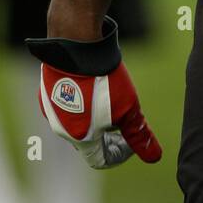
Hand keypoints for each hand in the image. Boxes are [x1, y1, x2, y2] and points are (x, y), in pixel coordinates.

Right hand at [26, 16, 160, 169]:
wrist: (77, 42)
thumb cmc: (103, 79)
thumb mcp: (129, 108)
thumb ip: (139, 135)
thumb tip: (154, 156)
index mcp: (78, 137)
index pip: (100, 159)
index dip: (119, 154)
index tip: (130, 139)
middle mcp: (59, 126)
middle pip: (87, 140)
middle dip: (107, 134)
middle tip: (122, 119)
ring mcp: (50, 105)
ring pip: (76, 118)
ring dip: (94, 115)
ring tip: (110, 96)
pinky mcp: (47, 87)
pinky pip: (67, 100)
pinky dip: (82, 98)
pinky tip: (95, 81)